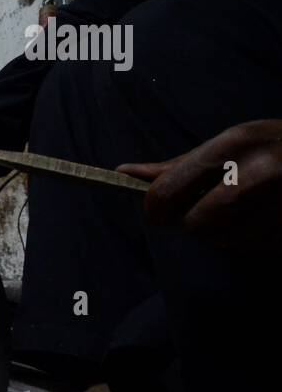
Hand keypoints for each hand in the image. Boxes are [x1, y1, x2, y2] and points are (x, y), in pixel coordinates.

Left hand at [118, 120, 281, 251]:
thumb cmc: (277, 147)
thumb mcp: (232, 144)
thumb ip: (178, 165)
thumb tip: (124, 173)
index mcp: (236, 144)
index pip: (167, 192)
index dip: (155, 209)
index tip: (158, 212)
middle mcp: (261, 172)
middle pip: (196, 225)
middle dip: (195, 224)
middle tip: (207, 210)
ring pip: (225, 241)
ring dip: (227, 233)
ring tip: (248, 209)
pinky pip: (255, 247)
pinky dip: (254, 239)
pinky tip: (269, 217)